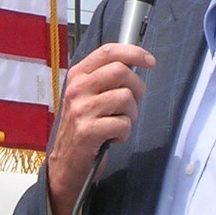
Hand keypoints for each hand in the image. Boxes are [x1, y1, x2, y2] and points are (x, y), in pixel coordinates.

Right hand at [47, 40, 153, 214]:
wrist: (66, 163)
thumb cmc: (83, 127)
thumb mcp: (89, 95)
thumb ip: (107, 77)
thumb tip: (136, 63)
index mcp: (78, 75)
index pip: (108, 51)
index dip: (133, 53)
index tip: (149, 61)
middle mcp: (77, 89)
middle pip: (121, 71)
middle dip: (137, 88)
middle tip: (132, 104)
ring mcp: (81, 110)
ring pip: (125, 98)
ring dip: (131, 114)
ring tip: (119, 124)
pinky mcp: (87, 131)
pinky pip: (123, 124)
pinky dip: (124, 133)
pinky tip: (113, 137)